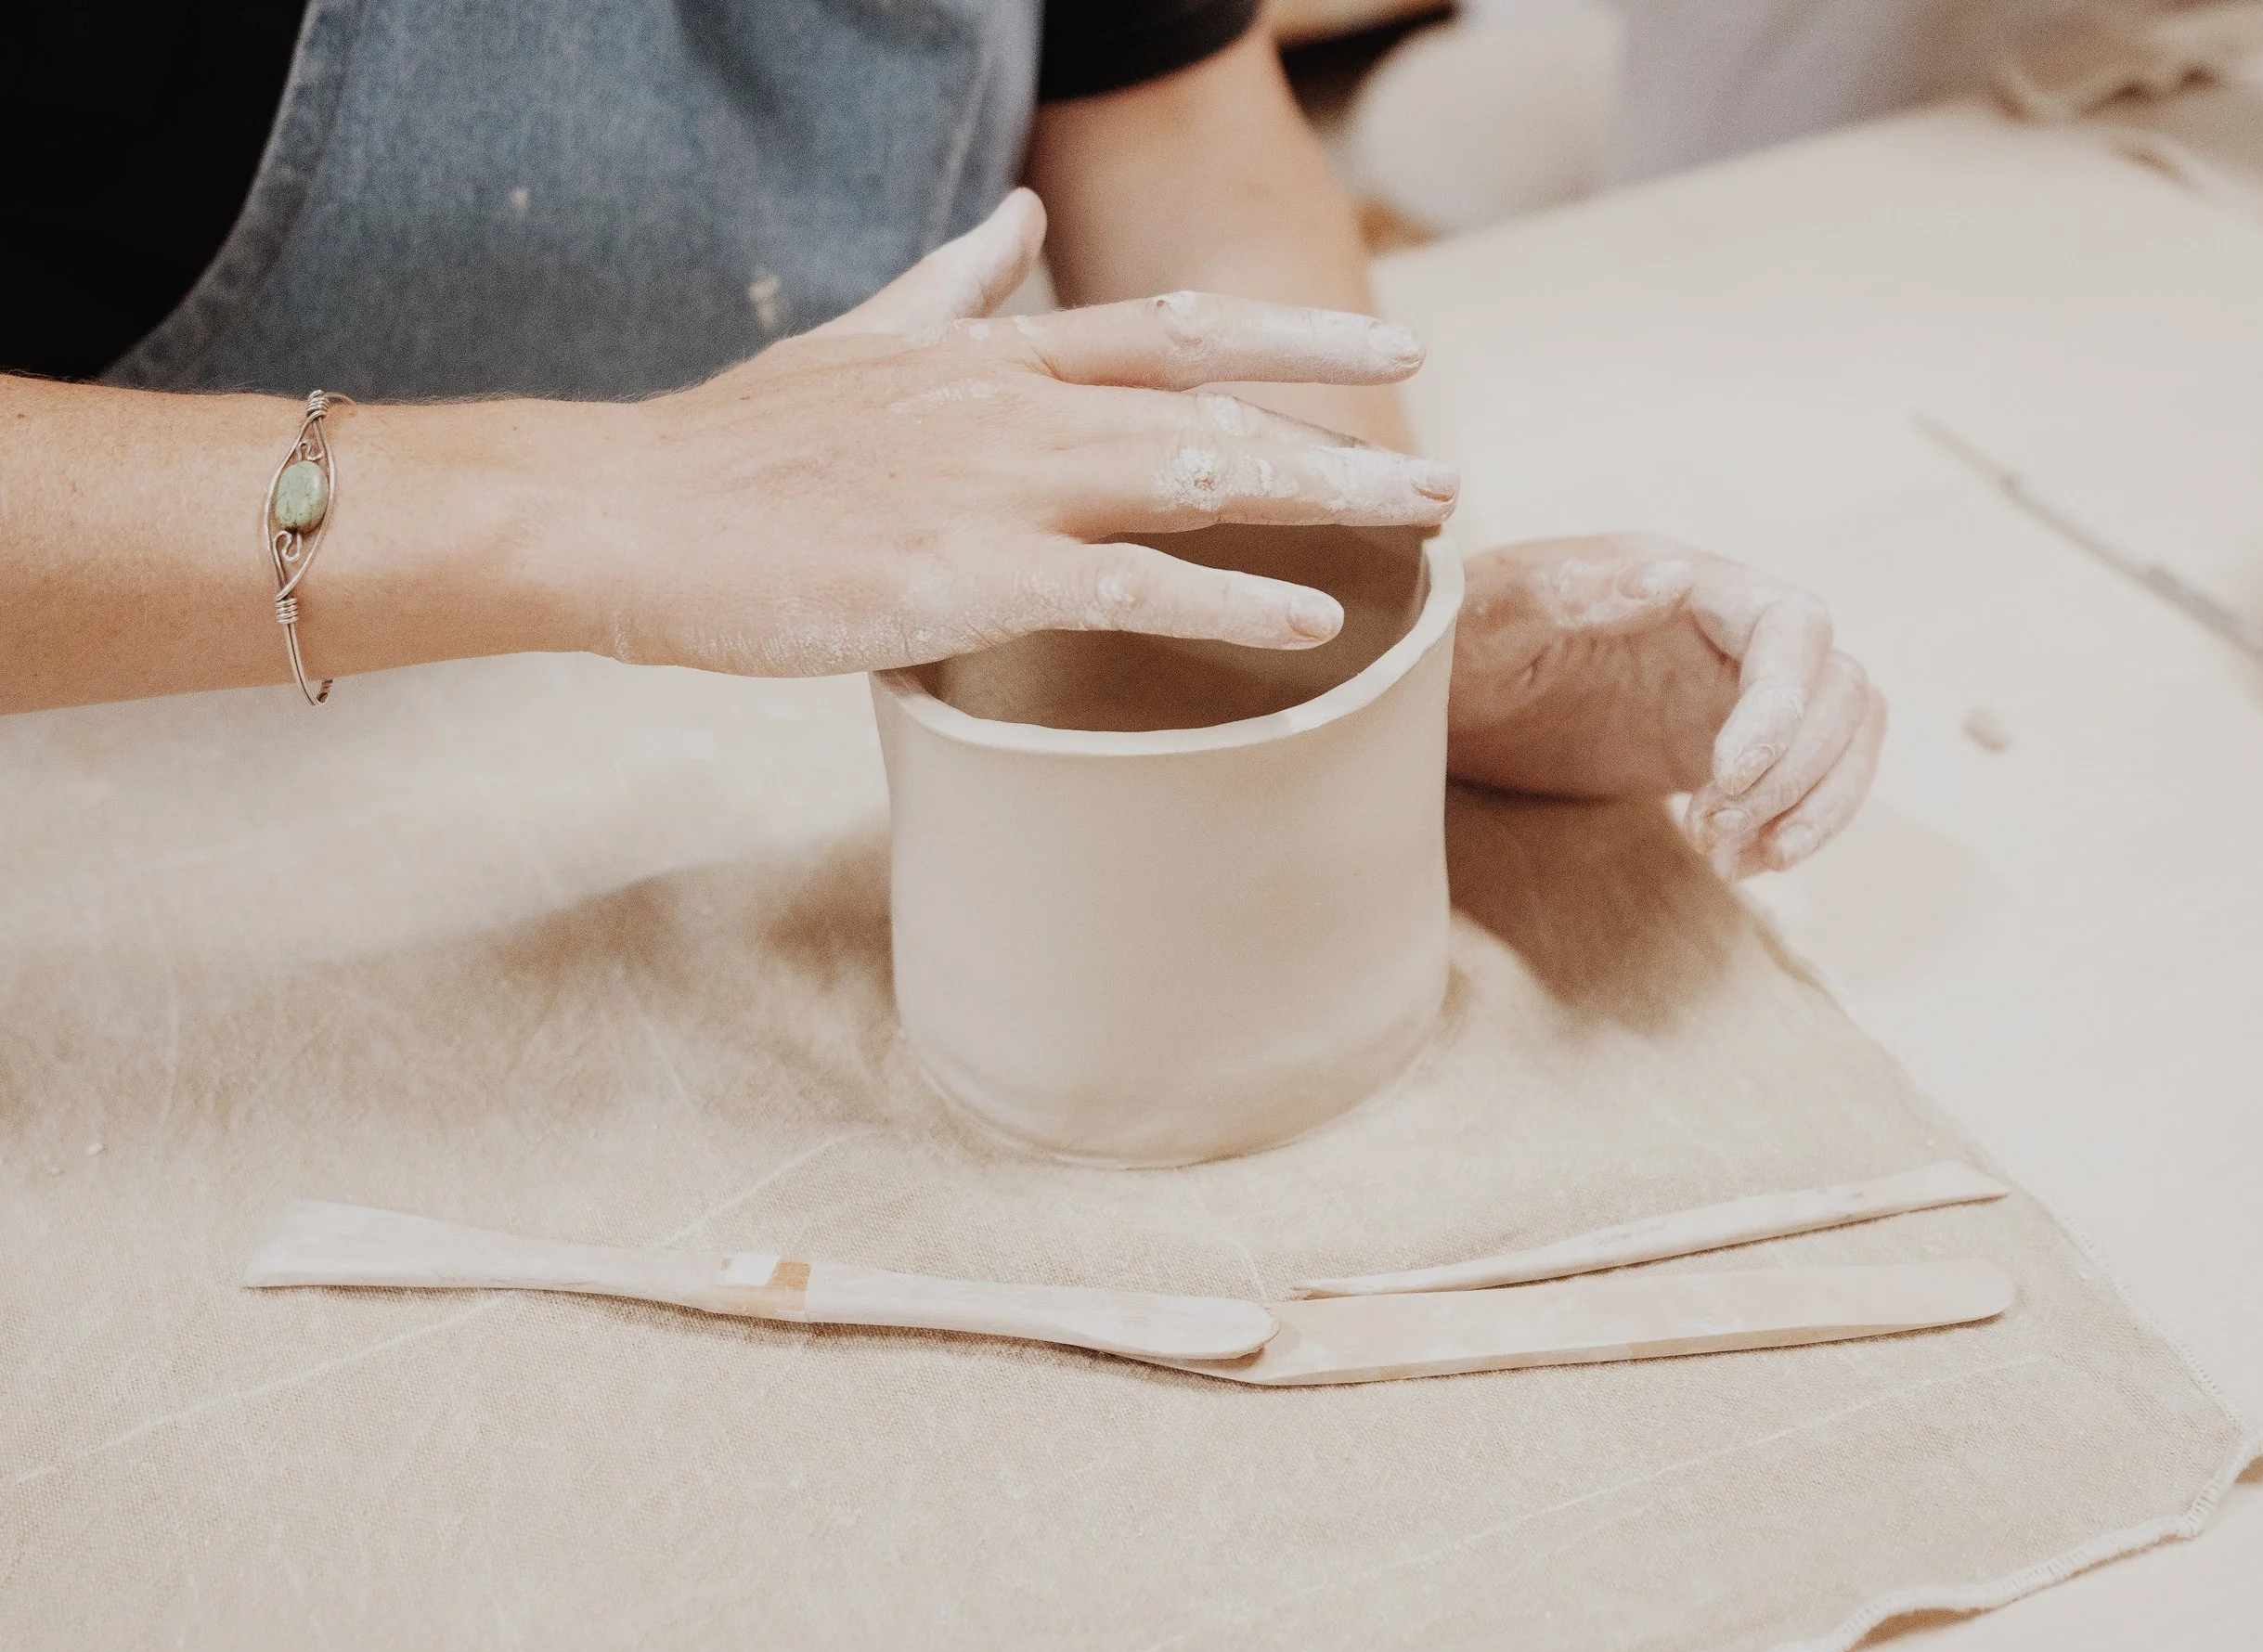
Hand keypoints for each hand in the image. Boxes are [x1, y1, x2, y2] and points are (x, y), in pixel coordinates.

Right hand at [558, 189, 1456, 676]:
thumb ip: (952, 284)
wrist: (622, 512)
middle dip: (1344, 432)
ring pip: (1196, 478)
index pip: (1173, 326)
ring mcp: (994, 487)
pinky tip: (1311, 627)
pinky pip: (1126, 588)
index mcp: (994, 356)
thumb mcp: (858, 340)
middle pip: (1216, 402)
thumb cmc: (734, 449)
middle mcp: (1015, 405)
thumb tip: (1014, 221)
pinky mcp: (962, 578)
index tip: (1387, 343)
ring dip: (1323, 502)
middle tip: (1448, 480)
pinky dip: (1228, 602)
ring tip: (1424, 534)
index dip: (1291, 331)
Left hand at [1446, 535, 1884, 877]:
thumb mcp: (1494, 616)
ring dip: (1812, 801)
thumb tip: (1673, 576)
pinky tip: (1742, 862)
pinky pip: (1812, 774)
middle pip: (1836, 685)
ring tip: (1734, 858)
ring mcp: (1737, 686)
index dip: (1783, 704)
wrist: (1447, 697)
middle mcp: (1731, 627)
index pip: (1792, 625)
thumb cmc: (1464, 639)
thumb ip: (1572, 594)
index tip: (1722, 777)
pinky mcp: (1729, 743)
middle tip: (1711, 830)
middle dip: (1794, 770)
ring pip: (1844, 729)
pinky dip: (1801, 821)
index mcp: (1691, 579)